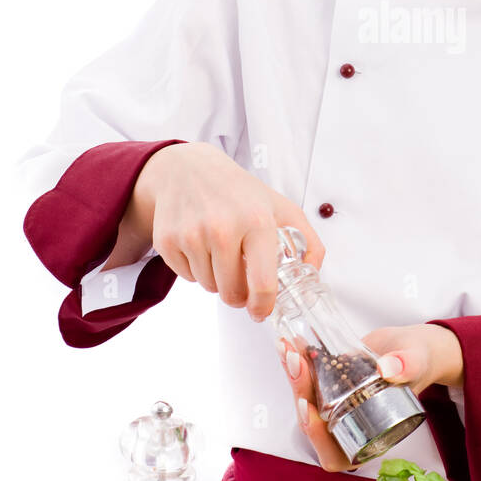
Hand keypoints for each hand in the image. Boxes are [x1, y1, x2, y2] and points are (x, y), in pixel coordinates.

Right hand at [119, 141, 325, 322]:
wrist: (188, 170)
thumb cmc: (239, 192)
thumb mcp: (281, 207)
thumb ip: (308, 242)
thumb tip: (313, 275)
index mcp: (257, 221)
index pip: (262, 283)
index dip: (262, 306)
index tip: (260, 311)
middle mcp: (223, 228)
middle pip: (231, 293)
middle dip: (238, 293)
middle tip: (240, 275)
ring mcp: (192, 234)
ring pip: (208, 287)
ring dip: (216, 278)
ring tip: (220, 251)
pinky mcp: (167, 241)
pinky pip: (186, 278)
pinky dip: (195, 269)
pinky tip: (200, 244)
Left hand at [277, 323, 463, 472]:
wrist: (410, 344)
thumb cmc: (419, 361)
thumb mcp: (417, 362)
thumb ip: (408, 366)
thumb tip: (388, 368)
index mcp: (369, 437)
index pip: (335, 454)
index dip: (317, 439)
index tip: (310, 409)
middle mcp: (348, 426)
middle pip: (314, 422)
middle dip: (301, 393)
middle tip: (296, 363)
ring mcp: (335, 406)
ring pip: (305, 401)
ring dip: (293, 376)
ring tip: (288, 349)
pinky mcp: (327, 385)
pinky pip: (306, 380)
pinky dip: (296, 363)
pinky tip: (289, 344)